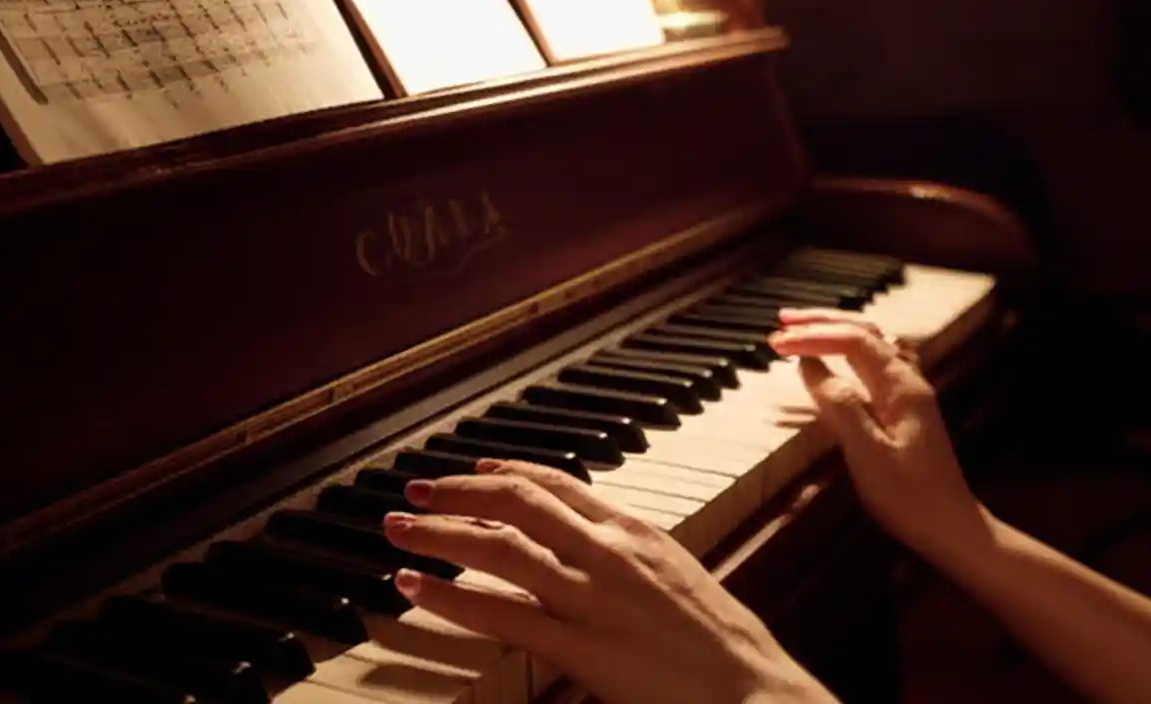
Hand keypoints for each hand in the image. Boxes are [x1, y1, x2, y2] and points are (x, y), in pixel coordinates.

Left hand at [383, 459, 835, 703]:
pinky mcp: (579, 646)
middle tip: (418, 491)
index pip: (558, 484)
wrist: (751, 688)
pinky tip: (416, 588)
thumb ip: (630, 554)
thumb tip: (591, 543)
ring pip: (498, 548)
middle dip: (460, 492)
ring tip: (398, 530)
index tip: (476, 468)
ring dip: (440, 534)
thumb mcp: (678, 574)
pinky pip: (500, 614)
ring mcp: (591, 597)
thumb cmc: (721, 641)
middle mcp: (609, 551)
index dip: (508, 471)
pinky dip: (450, 597)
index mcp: (636, 530)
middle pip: (517, 502)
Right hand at [768, 308, 993, 564]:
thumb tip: (809, 367)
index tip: (775, 343)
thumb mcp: (868, 454)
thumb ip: (840, 406)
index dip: (813, 337)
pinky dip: (849, 351)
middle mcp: (908, 382)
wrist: (951, 528)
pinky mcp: (905, 411)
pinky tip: (838, 358)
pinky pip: (875, 364)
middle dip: (822, 323)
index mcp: (901, 387)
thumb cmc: (910, 496)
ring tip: (803, 328)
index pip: (853, 343)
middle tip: (782, 321)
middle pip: (865, 333)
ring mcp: (909, 395)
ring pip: (872, 345)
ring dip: (836, 331)